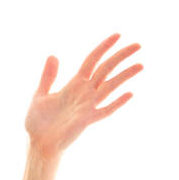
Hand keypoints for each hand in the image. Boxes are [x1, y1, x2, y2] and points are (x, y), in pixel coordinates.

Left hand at [24, 32, 141, 159]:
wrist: (39, 144)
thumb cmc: (38, 122)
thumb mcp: (40, 94)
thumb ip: (48, 76)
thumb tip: (53, 55)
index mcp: (74, 84)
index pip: (93, 60)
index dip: (104, 47)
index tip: (118, 35)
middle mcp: (84, 92)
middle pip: (106, 69)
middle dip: (121, 56)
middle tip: (138, 45)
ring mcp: (88, 106)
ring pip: (110, 86)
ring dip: (124, 75)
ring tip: (140, 65)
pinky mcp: (88, 120)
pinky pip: (105, 110)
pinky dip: (117, 102)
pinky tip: (129, 94)